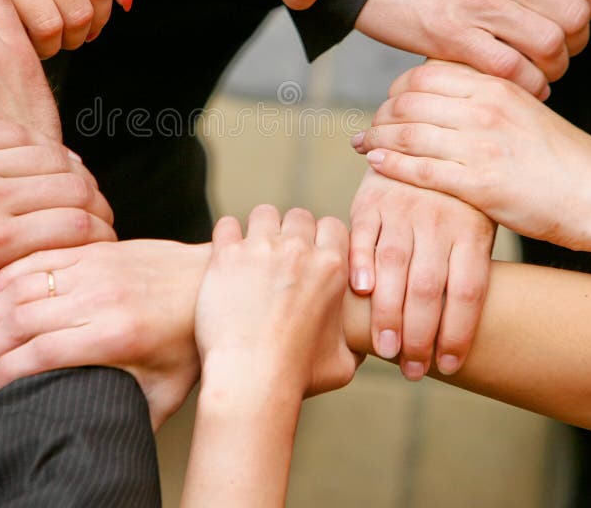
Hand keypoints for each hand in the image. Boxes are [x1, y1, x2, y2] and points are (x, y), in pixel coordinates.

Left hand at [0, 120, 115, 348]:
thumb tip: (27, 331)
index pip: (75, 228)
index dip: (102, 232)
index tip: (106, 238)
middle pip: (73, 189)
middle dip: (97, 203)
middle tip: (99, 213)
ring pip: (51, 156)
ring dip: (74, 172)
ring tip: (78, 186)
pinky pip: (16, 133)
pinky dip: (40, 146)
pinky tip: (46, 159)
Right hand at [0, 239, 210, 429]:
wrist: (214, 277)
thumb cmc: (191, 335)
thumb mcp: (169, 388)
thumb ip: (133, 416)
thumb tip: (104, 445)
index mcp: (116, 334)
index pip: (40, 353)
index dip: (3, 372)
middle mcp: (101, 297)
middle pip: (23, 320)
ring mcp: (97, 268)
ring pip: (25, 287)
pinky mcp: (97, 250)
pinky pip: (42, 258)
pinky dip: (9, 275)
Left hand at [197, 206, 359, 398]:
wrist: (251, 378)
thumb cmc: (297, 374)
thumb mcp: (343, 362)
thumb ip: (355, 342)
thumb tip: (364, 342)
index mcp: (331, 266)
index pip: (332, 226)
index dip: (322, 237)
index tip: (311, 252)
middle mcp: (298, 250)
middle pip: (298, 216)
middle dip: (291, 231)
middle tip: (280, 255)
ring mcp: (260, 248)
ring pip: (263, 213)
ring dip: (260, 228)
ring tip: (253, 251)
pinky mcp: (226, 254)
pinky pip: (226, 225)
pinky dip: (227, 236)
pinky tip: (227, 254)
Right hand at [349, 168, 494, 378]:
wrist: (422, 141)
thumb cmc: (453, 199)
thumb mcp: (475, 223)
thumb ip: (465, 267)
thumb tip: (459, 331)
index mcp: (471, 231)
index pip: (467, 292)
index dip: (457, 332)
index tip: (447, 365)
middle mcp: (438, 220)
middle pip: (429, 287)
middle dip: (420, 335)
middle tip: (412, 370)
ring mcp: (403, 209)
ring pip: (395, 266)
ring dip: (388, 312)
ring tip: (386, 349)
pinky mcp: (371, 200)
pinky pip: (364, 234)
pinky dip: (360, 262)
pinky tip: (360, 291)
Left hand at [353, 61, 590, 259]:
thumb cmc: (561, 156)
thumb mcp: (524, 109)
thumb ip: (484, 97)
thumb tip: (442, 91)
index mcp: (496, 86)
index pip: (425, 74)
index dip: (397, 88)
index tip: (389, 103)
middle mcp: (485, 109)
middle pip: (408, 101)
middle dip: (381, 114)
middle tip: (370, 127)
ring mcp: (481, 145)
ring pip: (407, 133)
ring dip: (377, 139)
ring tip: (364, 144)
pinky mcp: (479, 183)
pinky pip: (418, 169)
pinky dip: (390, 165)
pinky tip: (375, 163)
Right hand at [356, 0, 590, 96]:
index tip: (581, 15)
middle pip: (576, 15)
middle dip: (576, 41)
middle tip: (559, 50)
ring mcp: (477, 3)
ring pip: (550, 46)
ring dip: (554, 67)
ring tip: (540, 71)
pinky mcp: (450, 36)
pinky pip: (511, 71)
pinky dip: (526, 84)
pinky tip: (520, 84)